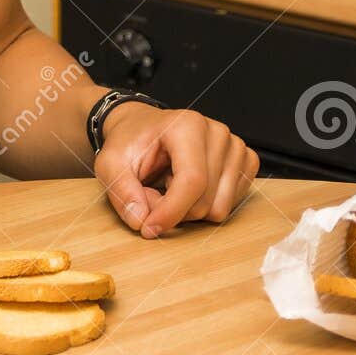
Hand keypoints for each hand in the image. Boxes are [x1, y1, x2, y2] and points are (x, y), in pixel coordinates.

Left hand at [93, 103, 258, 237]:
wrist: (144, 128)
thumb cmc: (130, 144)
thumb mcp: (110, 164)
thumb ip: (122, 191)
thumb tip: (141, 220)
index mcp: (188, 126)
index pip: (192, 181)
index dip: (171, 212)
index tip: (149, 229)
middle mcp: (218, 133)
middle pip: (205, 200)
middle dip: (173, 211)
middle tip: (151, 194)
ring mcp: (236, 147)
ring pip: (219, 208)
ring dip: (188, 210)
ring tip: (169, 187)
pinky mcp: (245, 162)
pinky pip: (230, 204)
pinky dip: (206, 205)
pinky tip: (188, 187)